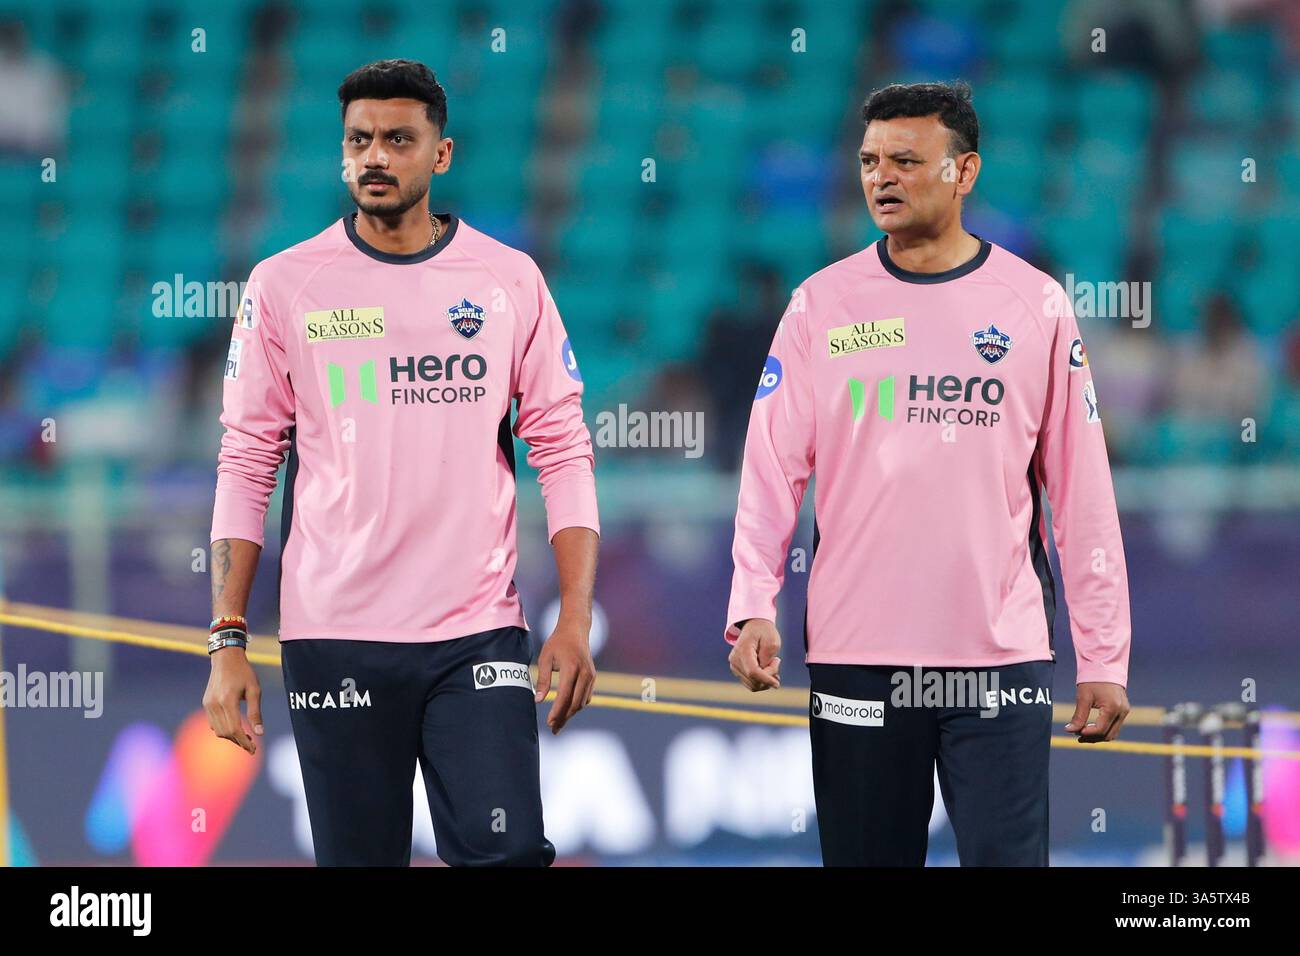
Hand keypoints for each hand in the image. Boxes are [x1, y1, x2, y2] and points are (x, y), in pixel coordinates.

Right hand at [203, 647, 262, 753]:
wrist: (226, 658)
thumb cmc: (244, 672)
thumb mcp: (255, 690)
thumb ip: (256, 712)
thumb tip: (260, 733)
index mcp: (227, 700)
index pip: (234, 729)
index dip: (244, 742)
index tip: (254, 749)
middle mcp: (214, 704)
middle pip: (225, 732)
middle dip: (239, 741)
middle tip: (252, 744)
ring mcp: (208, 704)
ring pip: (218, 730)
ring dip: (231, 737)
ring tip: (246, 737)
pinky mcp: (206, 703)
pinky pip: (213, 723)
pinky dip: (224, 729)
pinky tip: (235, 727)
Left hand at [534, 617, 594, 734]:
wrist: (576, 629)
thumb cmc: (557, 643)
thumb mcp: (545, 658)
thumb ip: (542, 680)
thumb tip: (538, 701)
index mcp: (571, 668)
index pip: (564, 696)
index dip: (557, 712)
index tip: (549, 722)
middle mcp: (584, 673)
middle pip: (575, 703)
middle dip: (564, 718)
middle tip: (553, 729)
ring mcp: (591, 676)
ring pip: (582, 702)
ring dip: (570, 714)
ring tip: (558, 723)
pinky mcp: (593, 677)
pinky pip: (586, 697)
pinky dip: (576, 706)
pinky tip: (567, 710)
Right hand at [728, 619, 781, 691]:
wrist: (753, 626)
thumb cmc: (764, 632)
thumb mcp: (772, 642)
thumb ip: (768, 660)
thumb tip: (765, 676)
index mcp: (743, 650)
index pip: (753, 672)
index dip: (766, 680)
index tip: (777, 684)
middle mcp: (735, 660)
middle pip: (753, 680)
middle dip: (768, 677)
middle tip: (776, 661)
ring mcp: (734, 666)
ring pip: (752, 685)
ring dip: (765, 680)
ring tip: (771, 664)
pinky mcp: (737, 670)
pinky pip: (750, 683)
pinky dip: (761, 681)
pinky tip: (767, 670)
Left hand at [1065, 682, 1129, 741]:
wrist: (1105, 666)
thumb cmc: (1092, 680)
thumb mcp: (1083, 697)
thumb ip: (1078, 716)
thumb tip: (1069, 730)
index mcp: (1112, 707)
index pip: (1100, 729)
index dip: (1087, 733)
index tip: (1075, 732)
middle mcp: (1121, 711)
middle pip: (1108, 734)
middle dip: (1092, 738)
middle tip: (1077, 736)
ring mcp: (1124, 711)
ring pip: (1113, 733)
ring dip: (1098, 736)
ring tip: (1082, 733)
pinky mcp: (1124, 710)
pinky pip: (1115, 726)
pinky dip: (1104, 730)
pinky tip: (1091, 727)